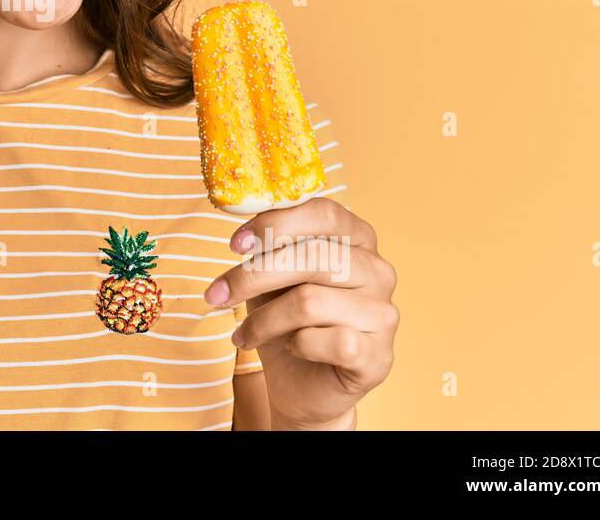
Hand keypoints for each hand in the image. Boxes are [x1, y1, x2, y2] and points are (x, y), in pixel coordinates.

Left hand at [205, 197, 398, 428]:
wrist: (302, 387)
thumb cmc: (286, 322)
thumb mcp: (271, 278)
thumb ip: (268, 249)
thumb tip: (244, 234)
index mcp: (357, 239)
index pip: (323, 213)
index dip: (275, 224)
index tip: (235, 245)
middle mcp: (378, 270)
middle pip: (313, 256)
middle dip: (253, 276)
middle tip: (216, 296)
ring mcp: (383, 313)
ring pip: (310, 301)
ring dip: (264, 320)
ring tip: (246, 333)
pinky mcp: (379, 356)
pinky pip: (330, 341)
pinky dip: (297, 345)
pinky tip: (290, 348)